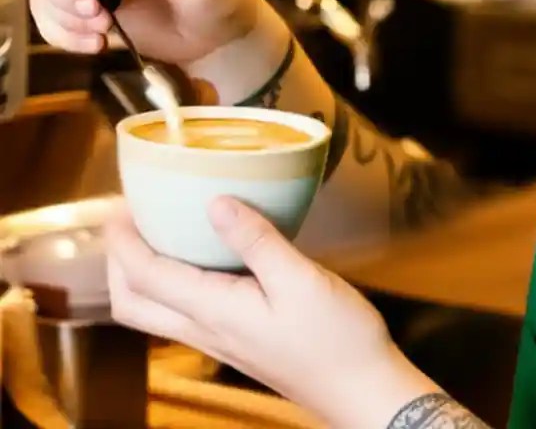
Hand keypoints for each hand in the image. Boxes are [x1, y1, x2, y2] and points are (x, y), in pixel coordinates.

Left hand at [105, 196, 434, 426]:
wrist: (362, 389)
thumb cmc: (337, 339)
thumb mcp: (301, 280)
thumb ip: (257, 241)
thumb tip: (216, 202)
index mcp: (213, 311)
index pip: (143, 275)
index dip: (123, 238)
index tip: (120, 202)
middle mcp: (206, 330)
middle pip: (131, 303)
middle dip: (117, 261)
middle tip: (129, 220)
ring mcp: (221, 340)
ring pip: (155, 311)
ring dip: (141, 274)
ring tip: (159, 233)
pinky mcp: (239, 342)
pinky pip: (184, 313)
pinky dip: (173, 284)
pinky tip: (206, 260)